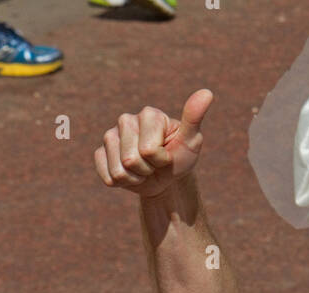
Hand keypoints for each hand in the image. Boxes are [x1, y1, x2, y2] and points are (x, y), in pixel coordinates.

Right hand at [94, 88, 212, 197]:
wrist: (166, 178)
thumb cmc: (180, 157)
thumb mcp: (191, 142)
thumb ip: (194, 118)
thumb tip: (207, 93)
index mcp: (149, 114)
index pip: (149, 150)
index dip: (160, 161)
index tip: (167, 155)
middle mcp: (126, 120)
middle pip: (131, 160)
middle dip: (147, 170)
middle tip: (155, 164)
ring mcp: (111, 135)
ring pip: (119, 171)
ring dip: (135, 179)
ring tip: (144, 169)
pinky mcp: (101, 153)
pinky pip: (107, 176)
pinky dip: (121, 184)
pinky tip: (130, 173)